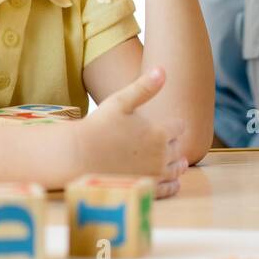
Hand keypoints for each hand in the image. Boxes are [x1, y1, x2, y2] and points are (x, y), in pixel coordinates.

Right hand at [73, 66, 188, 198]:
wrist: (79, 157)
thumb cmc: (98, 126)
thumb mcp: (121, 101)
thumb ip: (144, 87)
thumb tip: (162, 69)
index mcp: (159, 132)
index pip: (179, 127)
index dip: (174, 125)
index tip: (169, 125)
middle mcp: (162, 154)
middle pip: (178, 148)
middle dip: (174, 144)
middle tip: (168, 143)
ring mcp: (155, 174)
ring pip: (176, 169)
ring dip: (177, 164)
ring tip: (177, 162)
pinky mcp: (146, 189)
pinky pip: (168, 189)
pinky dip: (172, 185)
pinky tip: (172, 182)